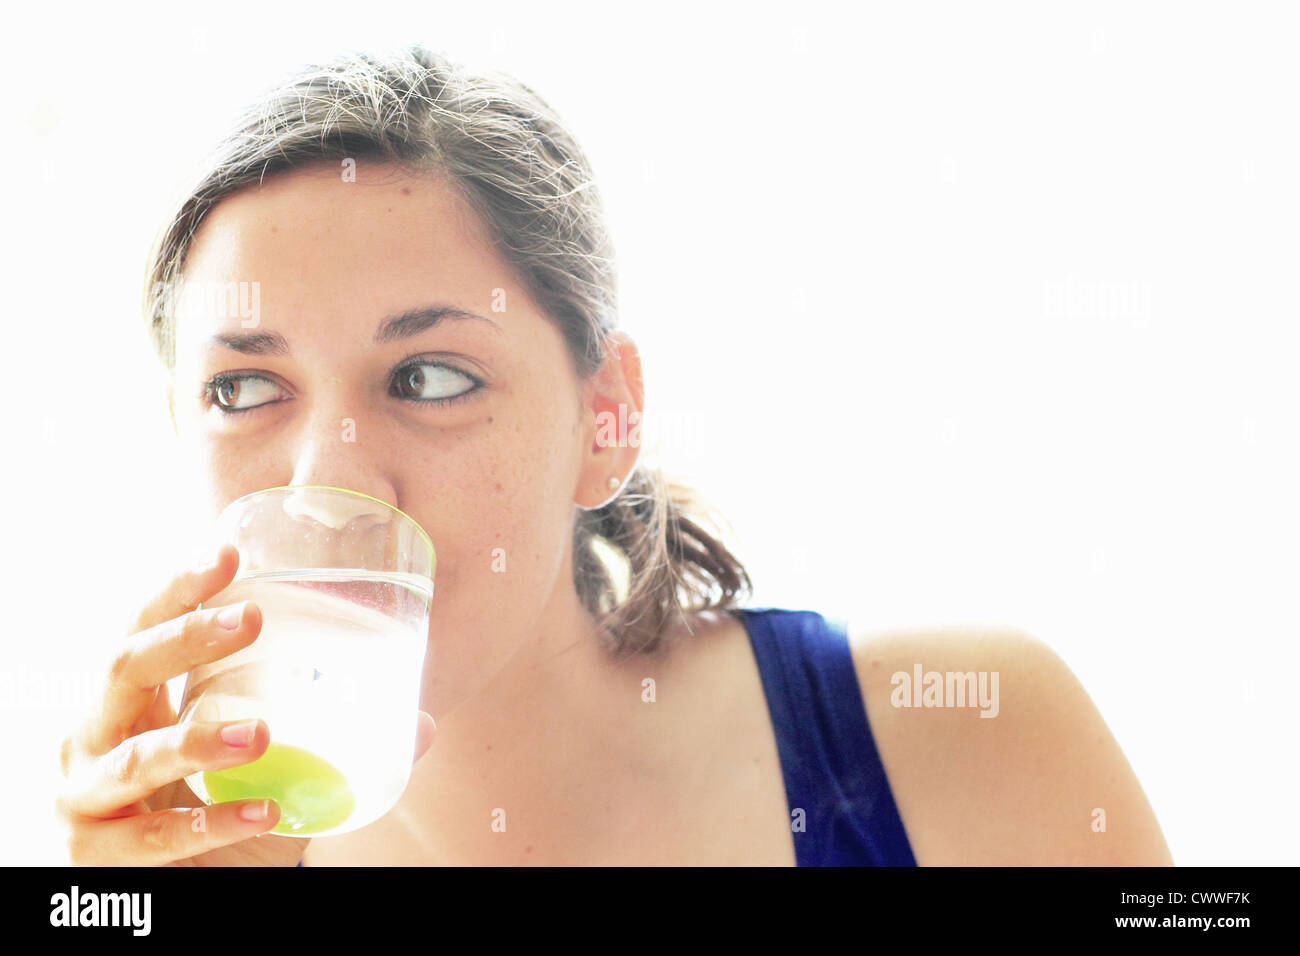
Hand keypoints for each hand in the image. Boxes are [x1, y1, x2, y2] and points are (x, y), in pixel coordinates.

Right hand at [54, 544, 435, 865]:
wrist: (178, 897)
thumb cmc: (213, 821)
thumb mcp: (264, 771)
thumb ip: (333, 743)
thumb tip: (424, 724)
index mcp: (134, 703)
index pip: (146, 628)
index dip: (180, 589)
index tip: (228, 553)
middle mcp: (95, 739)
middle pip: (125, 670)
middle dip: (184, 637)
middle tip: (249, 618)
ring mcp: (85, 797)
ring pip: (134, 757)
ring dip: (197, 740)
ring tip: (261, 734)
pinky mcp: (93, 856)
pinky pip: (155, 838)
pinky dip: (211, 824)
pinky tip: (263, 813)